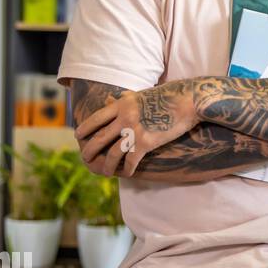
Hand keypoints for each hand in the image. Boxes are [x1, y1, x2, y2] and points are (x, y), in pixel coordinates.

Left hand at [75, 79, 198, 176]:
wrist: (190, 100)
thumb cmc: (171, 95)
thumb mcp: (144, 94)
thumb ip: (128, 99)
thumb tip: (114, 98)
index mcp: (122, 104)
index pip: (96, 118)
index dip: (85, 128)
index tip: (78, 135)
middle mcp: (124, 117)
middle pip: (99, 138)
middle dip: (89, 150)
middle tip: (85, 158)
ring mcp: (134, 130)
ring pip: (112, 153)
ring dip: (106, 166)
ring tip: (105, 173)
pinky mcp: (146, 143)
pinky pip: (131, 161)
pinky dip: (127, 170)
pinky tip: (127, 174)